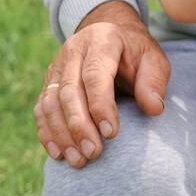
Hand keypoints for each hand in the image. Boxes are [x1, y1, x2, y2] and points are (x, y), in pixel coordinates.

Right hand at [33, 0, 170, 167]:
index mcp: (101, 40)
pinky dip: (48, 133)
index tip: (112, 133)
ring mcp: (56, 67)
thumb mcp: (153, 59)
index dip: (101, 105)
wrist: (111, 34)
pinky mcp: (48, 83)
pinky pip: (41, 109)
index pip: (95, 74)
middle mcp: (73, 51)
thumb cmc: (136, 52)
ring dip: (62, 134)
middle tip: (94, 153)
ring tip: (79, 160)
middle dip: (79, 126)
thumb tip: (153, 109)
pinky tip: (59, 153)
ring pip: (50, 103)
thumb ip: (154, 81)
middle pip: (68, 91)